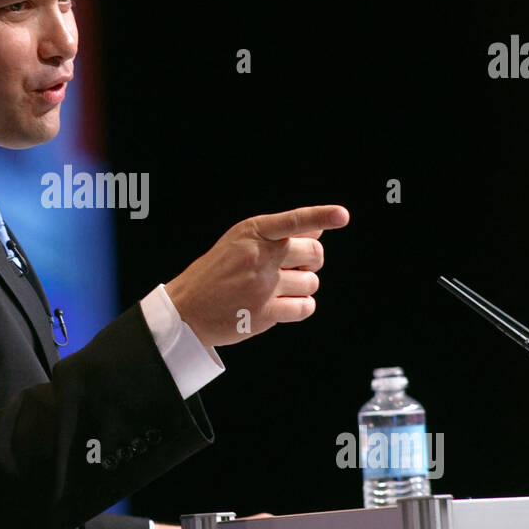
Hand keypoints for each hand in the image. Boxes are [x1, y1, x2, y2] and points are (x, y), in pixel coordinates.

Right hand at [164, 205, 348, 347]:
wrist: (186, 310)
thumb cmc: (216, 273)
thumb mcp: (240, 242)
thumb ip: (279, 233)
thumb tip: (319, 226)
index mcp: (252, 232)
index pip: (293, 220)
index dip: (321, 216)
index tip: (342, 215)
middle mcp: (259, 255)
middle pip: (314, 253)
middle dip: (311, 261)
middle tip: (295, 268)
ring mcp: (262, 285)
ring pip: (311, 282)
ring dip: (303, 286)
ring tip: (280, 288)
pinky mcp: (265, 313)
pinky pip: (305, 307)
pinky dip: (302, 306)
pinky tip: (285, 305)